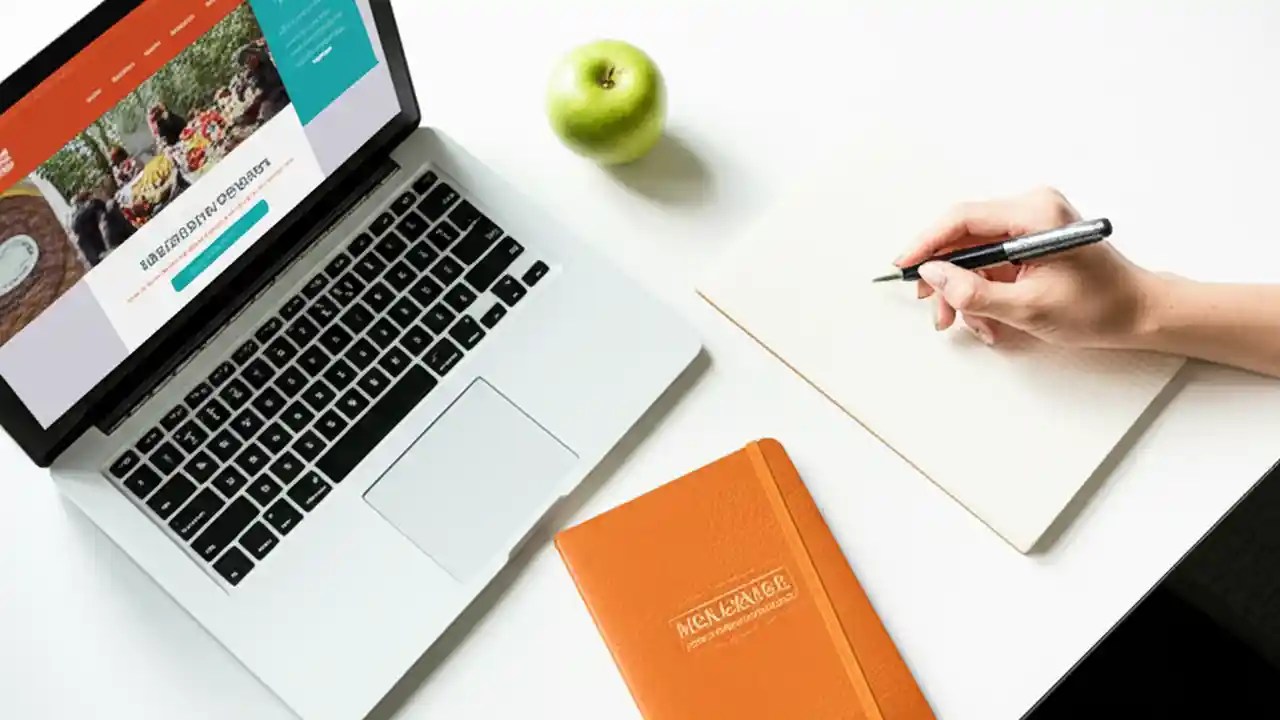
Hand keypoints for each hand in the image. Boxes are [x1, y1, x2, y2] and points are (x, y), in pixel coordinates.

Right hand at [898, 187, 1158, 348]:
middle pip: (965, 236)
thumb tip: (933, 276)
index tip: (903, 266)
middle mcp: (1032, 208)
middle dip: (947, 278)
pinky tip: (989, 315)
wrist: (1139, 312)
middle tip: (937, 312)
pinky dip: (983, 287)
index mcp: (1035, 214)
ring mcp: (1032, 221)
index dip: (927, 244)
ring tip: (967, 323)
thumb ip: (974, 292)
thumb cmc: (1099, 308)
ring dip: (965, 289)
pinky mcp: (1032, 237)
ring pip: (975, 251)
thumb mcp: (1028, 308)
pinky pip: (992, 258)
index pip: (962, 219)